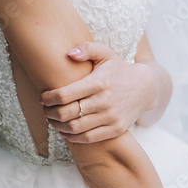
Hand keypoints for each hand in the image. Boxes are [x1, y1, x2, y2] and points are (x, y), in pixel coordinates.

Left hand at [39, 41, 156, 142]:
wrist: (145, 88)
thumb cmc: (119, 69)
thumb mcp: (106, 53)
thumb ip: (87, 49)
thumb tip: (69, 53)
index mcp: (98, 82)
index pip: (64, 95)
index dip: (48, 98)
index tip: (42, 98)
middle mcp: (104, 101)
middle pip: (67, 113)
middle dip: (50, 113)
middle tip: (45, 110)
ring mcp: (111, 117)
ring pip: (75, 127)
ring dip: (58, 126)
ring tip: (53, 120)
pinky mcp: (116, 129)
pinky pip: (88, 138)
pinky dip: (72, 137)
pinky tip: (65, 131)